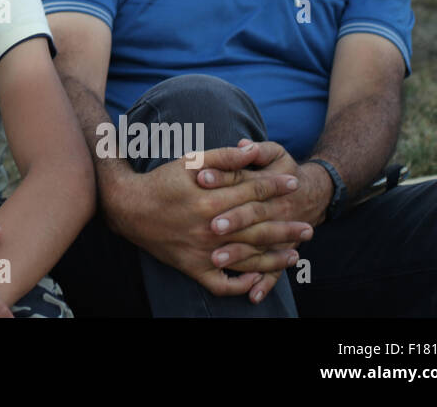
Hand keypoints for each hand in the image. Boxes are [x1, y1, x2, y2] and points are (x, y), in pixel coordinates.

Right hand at [102, 143, 308, 299]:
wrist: (128, 207)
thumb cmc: (160, 181)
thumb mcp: (189, 162)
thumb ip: (223, 157)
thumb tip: (252, 150)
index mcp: (211, 200)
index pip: (253, 192)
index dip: (277, 186)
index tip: (295, 183)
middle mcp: (211, 229)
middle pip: (258, 228)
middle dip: (286, 227)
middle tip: (309, 227)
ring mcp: (203, 252)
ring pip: (247, 259)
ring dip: (273, 258)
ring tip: (295, 255)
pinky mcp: (193, 268)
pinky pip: (222, 284)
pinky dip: (241, 285)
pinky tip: (257, 280)